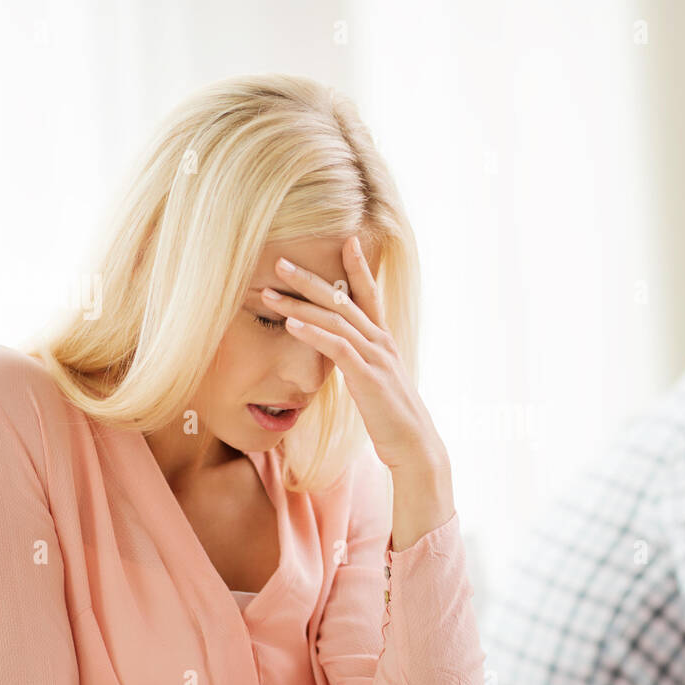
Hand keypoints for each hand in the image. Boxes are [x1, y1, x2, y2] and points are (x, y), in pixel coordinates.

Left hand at [262, 237, 447, 474]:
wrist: (414, 445)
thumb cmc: (392, 418)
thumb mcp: (375, 383)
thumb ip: (359, 363)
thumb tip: (341, 355)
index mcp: (383, 340)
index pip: (369, 294)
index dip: (358, 266)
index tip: (346, 239)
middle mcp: (381, 342)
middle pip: (342, 300)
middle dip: (309, 280)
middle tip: (279, 262)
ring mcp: (376, 357)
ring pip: (334, 320)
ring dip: (299, 304)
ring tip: (270, 294)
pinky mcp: (368, 377)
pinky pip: (337, 348)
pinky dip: (313, 334)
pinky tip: (290, 326)